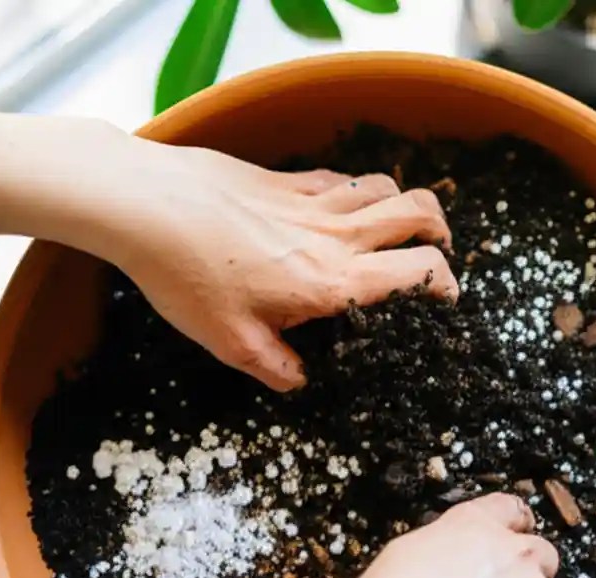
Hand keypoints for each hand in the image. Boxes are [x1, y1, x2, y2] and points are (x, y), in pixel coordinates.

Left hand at [63, 128, 458, 390]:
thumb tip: (301, 383)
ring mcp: (312, 199)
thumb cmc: (187, 277)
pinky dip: (358, 189)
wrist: (149, 206)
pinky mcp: (286, 178)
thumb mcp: (232, 343)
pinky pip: (342, 177)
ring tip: (400, 224)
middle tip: (438, 250)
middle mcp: (335, 234)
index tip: (446, 299)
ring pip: (385, 185)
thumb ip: (277, 367)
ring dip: (404, 203)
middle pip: (418, 212)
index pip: (420, 271)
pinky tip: (342, 204)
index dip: (446, 283)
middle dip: (441, 230)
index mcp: (334, 280)